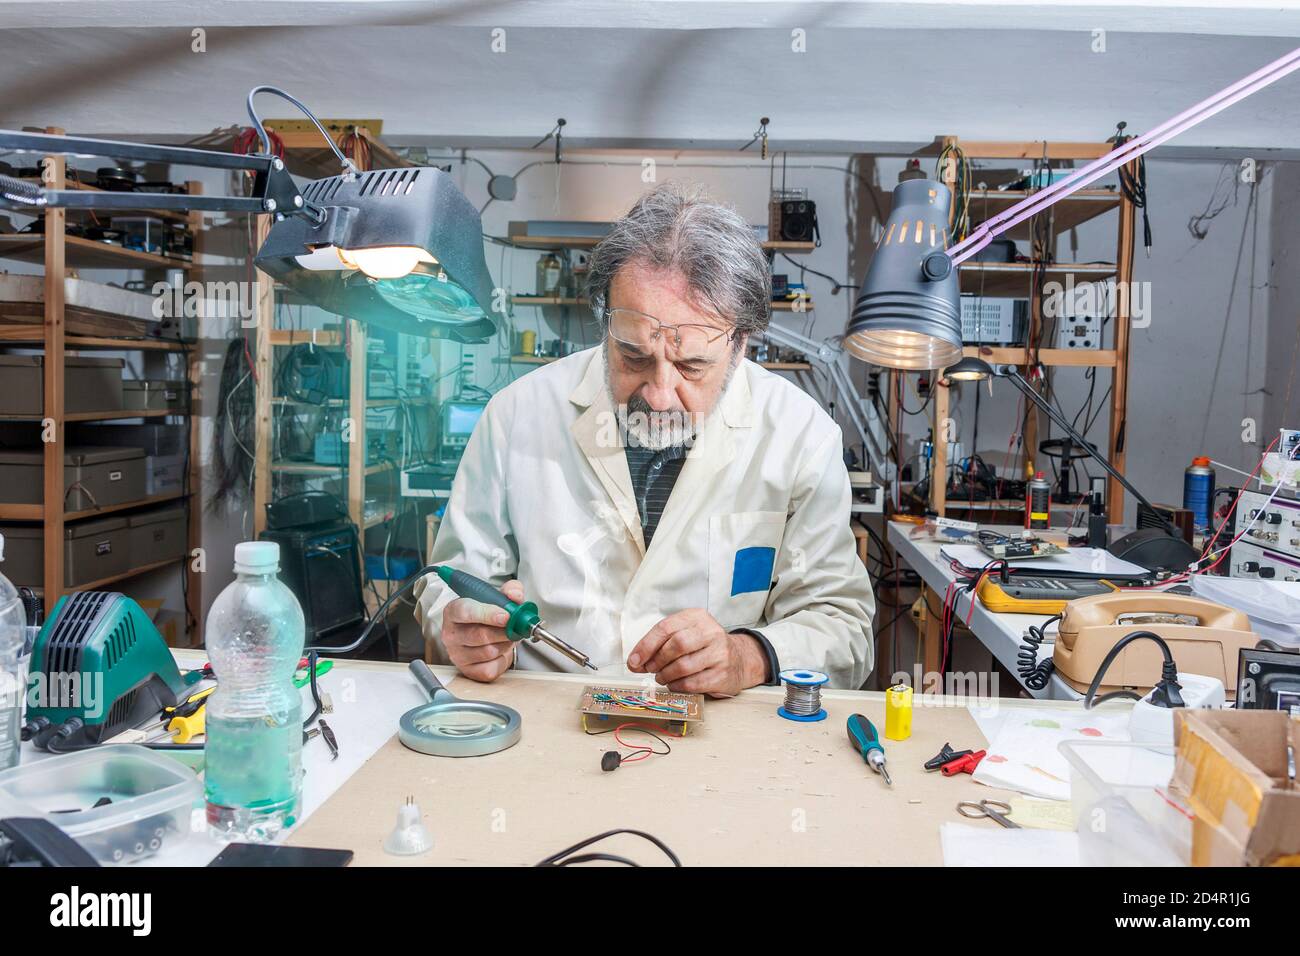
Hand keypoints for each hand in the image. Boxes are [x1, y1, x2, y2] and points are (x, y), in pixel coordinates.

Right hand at [440, 579, 522, 681]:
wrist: (485, 636)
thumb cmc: (487, 616)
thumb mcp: (499, 597)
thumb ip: (510, 590)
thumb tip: (515, 596)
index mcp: (454, 611)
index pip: (465, 611)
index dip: (487, 614)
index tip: (505, 616)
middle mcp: (451, 634)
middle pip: (480, 634)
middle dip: (504, 631)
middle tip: (515, 627)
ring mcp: (457, 654)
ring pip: (489, 651)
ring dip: (505, 644)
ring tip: (507, 637)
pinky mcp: (468, 671)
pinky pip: (490, 668)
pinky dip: (502, 660)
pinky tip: (500, 651)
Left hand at [627, 608, 767, 696]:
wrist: (740, 659)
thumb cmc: (704, 646)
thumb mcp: (685, 633)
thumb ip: (660, 644)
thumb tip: (635, 662)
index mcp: (697, 617)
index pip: (665, 628)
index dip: (646, 646)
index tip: (634, 660)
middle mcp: (711, 632)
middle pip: (676, 645)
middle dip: (657, 660)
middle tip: (649, 669)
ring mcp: (720, 654)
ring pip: (683, 666)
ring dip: (665, 675)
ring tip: (661, 677)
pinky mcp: (723, 674)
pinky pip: (693, 683)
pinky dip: (677, 686)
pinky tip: (674, 684)